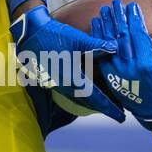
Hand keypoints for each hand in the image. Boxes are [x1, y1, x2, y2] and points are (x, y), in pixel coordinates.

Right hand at [10, 3, 124, 121]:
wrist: (30, 34)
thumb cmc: (53, 36)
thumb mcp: (77, 40)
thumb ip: (97, 45)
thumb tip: (116, 47)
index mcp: (72, 78)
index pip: (96, 98)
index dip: (110, 108)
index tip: (121, 117)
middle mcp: (65, 86)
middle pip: (88, 102)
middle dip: (104, 108)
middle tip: (119, 114)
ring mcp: (58, 84)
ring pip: (80, 99)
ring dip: (94, 103)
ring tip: (107, 105)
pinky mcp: (53, 80)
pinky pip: (72, 93)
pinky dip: (83, 96)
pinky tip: (88, 93)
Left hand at [92, 0, 151, 132]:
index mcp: (146, 63)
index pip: (137, 34)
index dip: (134, 18)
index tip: (132, 5)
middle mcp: (129, 67)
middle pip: (121, 35)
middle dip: (118, 17)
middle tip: (116, 3)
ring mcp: (117, 72)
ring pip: (109, 43)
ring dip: (106, 24)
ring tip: (104, 10)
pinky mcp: (110, 76)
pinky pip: (101, 53)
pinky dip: (99, 38)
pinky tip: (97, 26)